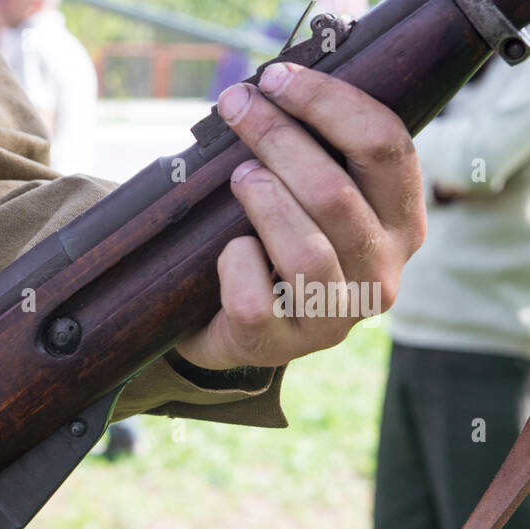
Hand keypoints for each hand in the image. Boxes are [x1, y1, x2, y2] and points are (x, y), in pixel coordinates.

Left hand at [175, 62, 426, 370]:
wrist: (233, 325)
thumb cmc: (276, 245)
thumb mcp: (309, 198)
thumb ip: (314, 154)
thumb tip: (271, 89)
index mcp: (402, 223)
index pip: (386, 147)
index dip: (329, 104)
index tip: (277, 79)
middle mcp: (382, 273)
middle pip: (337, 192)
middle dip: (279, 140)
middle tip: (238, 110)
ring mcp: (334, 317)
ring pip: (304, 250)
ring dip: (264, 201)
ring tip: (240, 177)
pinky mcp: (281, 346)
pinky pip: (252, 298)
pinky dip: (234, 264)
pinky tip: (228, 252)